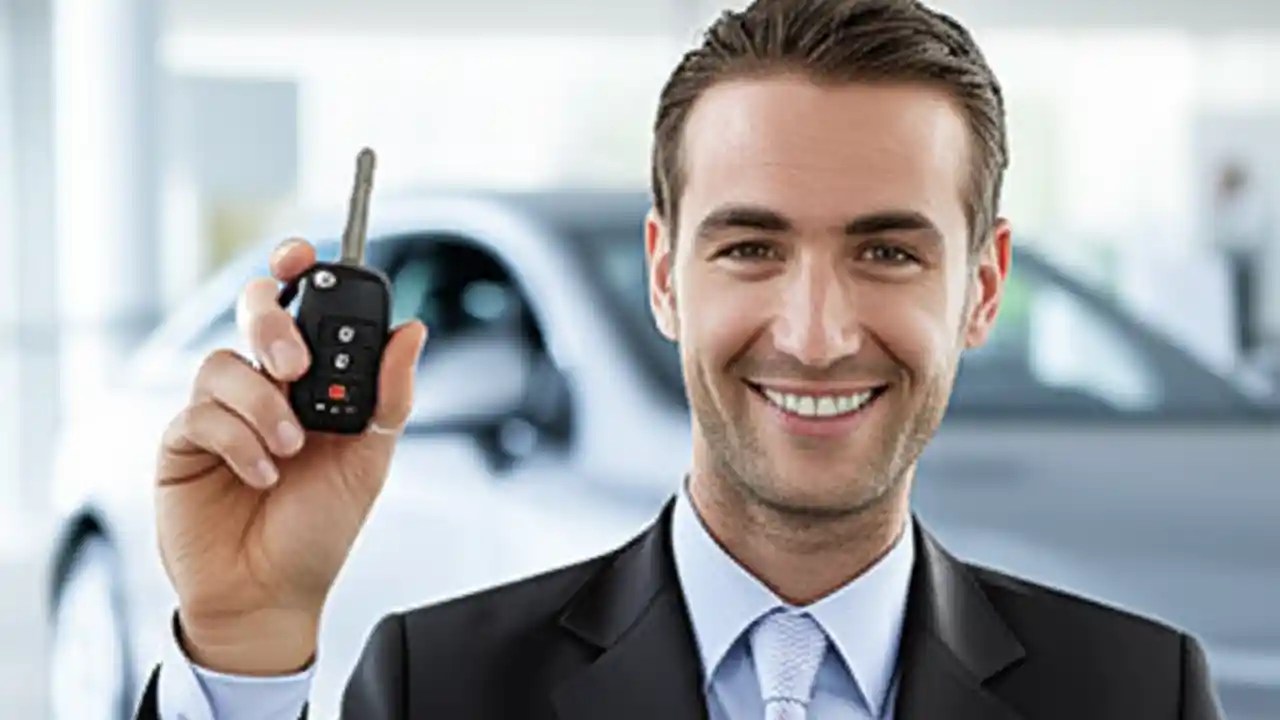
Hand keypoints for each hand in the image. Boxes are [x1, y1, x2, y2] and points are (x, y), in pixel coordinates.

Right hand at [154, 238, 426, 674]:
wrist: (273, 593)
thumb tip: (413, 330)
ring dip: (261, 405)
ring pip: (222, 363)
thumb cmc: (319, 528)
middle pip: (252, 312)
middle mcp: (262, 385)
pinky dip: (237, 440)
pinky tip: (260, 474)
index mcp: (311, 381)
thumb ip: (390, 395)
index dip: (296, 270)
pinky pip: (200, 413)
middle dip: (273, 328)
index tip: (306, 257)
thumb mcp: (371, 459)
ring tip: (288, 451)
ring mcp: (219, 410)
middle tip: (296, 367)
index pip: (300, 307)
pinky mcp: (183, 441)